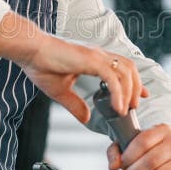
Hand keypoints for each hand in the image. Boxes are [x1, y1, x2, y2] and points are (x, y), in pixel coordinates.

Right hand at [22, 34, 147, 123]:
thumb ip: (74, 104)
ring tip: (126, 110)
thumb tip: (86, 118)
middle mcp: (99, 55)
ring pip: (125, 72)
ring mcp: (96, 56)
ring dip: (130, 91)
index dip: (135, 82)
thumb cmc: (40, 65)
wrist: (29, 51)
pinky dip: (118, 93)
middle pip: (129, 68)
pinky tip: (117, 107)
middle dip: (136, 88)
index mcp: (93, 59)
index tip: (142, 96)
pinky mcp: (90, 60)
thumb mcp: (60, 91)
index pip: (122, 67)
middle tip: (133, 107)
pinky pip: (112, 77)